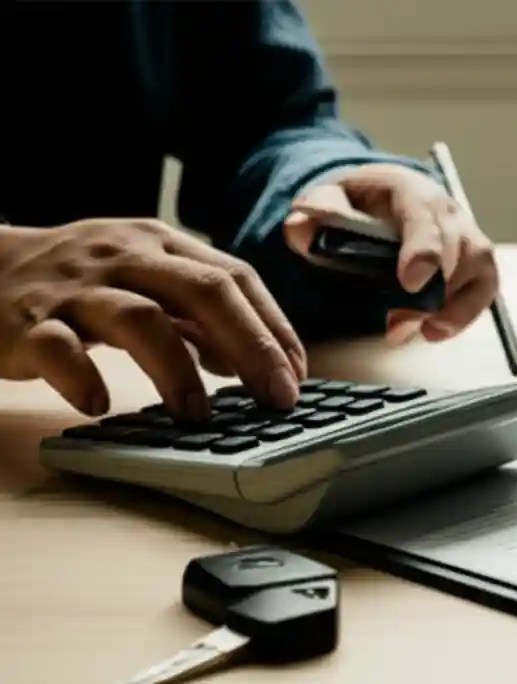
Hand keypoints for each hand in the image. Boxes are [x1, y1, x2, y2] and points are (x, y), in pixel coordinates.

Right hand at [0, 219, 305, 419]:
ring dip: (178, 370)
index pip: (235, 278)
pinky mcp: (25, 324)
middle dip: (251, 346)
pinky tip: (101, 403)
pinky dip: (83, 378)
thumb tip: (253, 360)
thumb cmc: (76, 283)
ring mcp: (74, 289)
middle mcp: (123, 256)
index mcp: (160, 243)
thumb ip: (197, 316)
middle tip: (278, 396)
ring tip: (198, 415)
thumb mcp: (143, 281)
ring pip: (139, 319)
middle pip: (203, 291)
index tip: (298, 375)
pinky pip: (58, 349)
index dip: (274, 327)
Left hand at [282, 163, 499, 343]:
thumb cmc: (357, 204)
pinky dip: (465, 313)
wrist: (382, 201)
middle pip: (455, 249)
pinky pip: (485, 288)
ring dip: (448, 307)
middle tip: (396, 323)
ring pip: (476, 268)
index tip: (410, 282)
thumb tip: (301, 231)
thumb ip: (311, 215)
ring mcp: (466, 234)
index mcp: (408, 189)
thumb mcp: (326, 201)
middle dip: (430, 292)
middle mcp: (446, 209)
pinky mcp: (475, 261)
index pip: (423, 216)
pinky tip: (435, 331)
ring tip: (413, 330)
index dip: (423, 251)